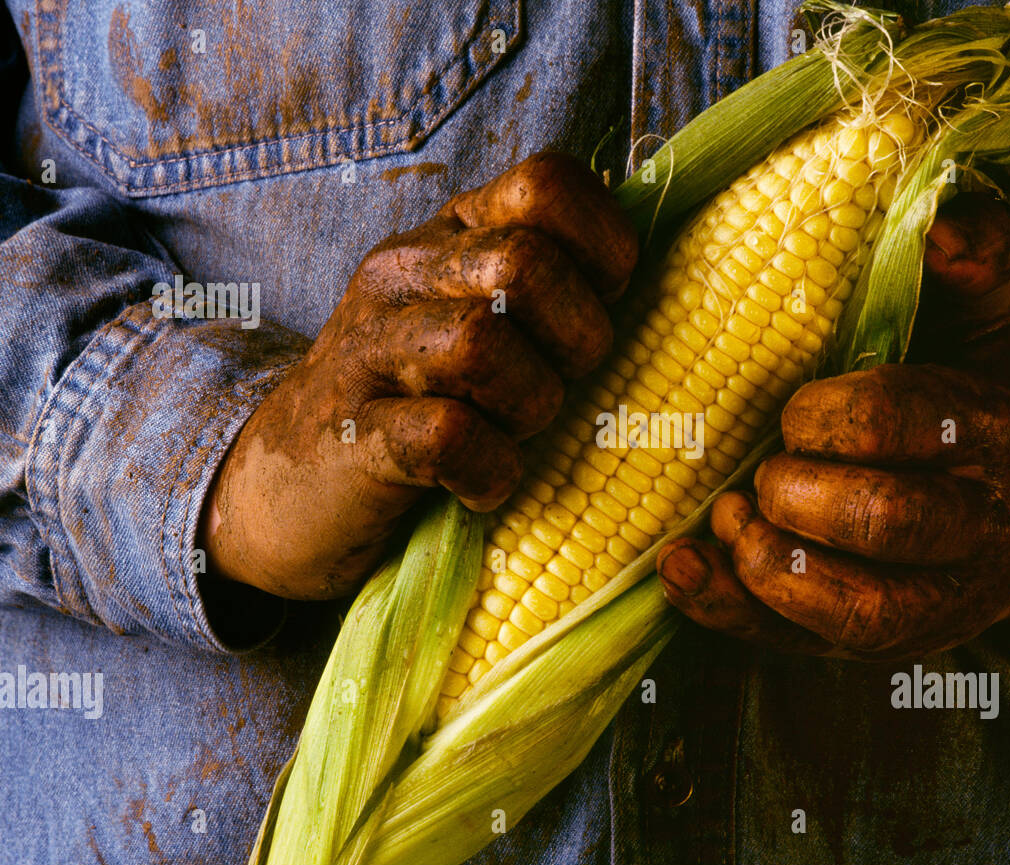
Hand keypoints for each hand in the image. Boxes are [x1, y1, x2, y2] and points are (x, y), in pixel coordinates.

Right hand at [201, 153, 637, 600]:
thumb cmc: (418, 403)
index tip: (607, 306)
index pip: (548, 182)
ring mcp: (369, 350)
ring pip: (484, 345)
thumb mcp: (474, 319)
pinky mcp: (353, 434)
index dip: (606, 245)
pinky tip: (486, 486)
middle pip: (526, 263)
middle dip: (578, 338)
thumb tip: (671, 287)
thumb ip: (547, 289)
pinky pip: (449, 436)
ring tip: (517, 434)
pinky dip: (491, 472)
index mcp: (448, 234)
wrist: (290, 490)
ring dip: (532, 406)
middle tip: (565, 384)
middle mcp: (402, 274)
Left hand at [656, 193, 1009, 659]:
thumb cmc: (971, 395)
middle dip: (804, 492)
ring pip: (854, 609)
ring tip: (728, 517)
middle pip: (885, 521)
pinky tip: (679, 566)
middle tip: (768, 470)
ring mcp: (929, 603)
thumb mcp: (984, 318)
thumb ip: (973, 258)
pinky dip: (726, 609)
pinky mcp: (870, 644)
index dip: (834, 414)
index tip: (794, 410)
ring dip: (769, 562)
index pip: (908, 421)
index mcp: (997, 434)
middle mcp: (977, 531)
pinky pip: (796, 646)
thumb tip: (940, 220)